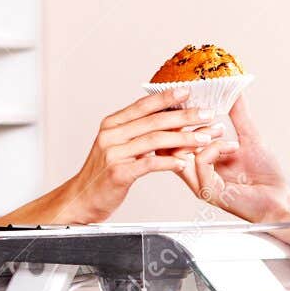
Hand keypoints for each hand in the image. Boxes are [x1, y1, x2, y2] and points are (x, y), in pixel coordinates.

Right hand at [60, 91, 222, 223]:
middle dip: (184, 117)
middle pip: (154, 121)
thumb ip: (134, 132)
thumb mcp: (115, 147)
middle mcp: (111, 135)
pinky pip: (149, 164)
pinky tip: (184, 163)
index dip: (166, 97)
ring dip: (183, 139)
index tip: (188, 90)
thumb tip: (162, 119)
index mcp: (111, 125)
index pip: (143, 106)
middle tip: (208, 115)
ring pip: (155, 140)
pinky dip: (169, 162)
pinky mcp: (118, 173)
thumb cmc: (102, 175)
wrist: (81, 199)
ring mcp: (113, 154)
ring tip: (204, 139)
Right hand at [180, 95, 289, 222]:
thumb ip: (238, 113)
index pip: (175, 136)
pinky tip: (231, 147)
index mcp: (201, 158)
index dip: (177, 117)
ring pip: (178, 152)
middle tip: (202, 109)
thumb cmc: (265, 174)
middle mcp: (196, 171)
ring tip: (219, 128)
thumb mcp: (248, 135)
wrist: (279, 197)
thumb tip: (232, 89)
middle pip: (167, 144)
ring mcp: (200, 181)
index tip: (189, 98)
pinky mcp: (208, 190)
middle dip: (182, 122)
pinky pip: (200, 162)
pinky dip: (214, 148)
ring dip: (198, 134)